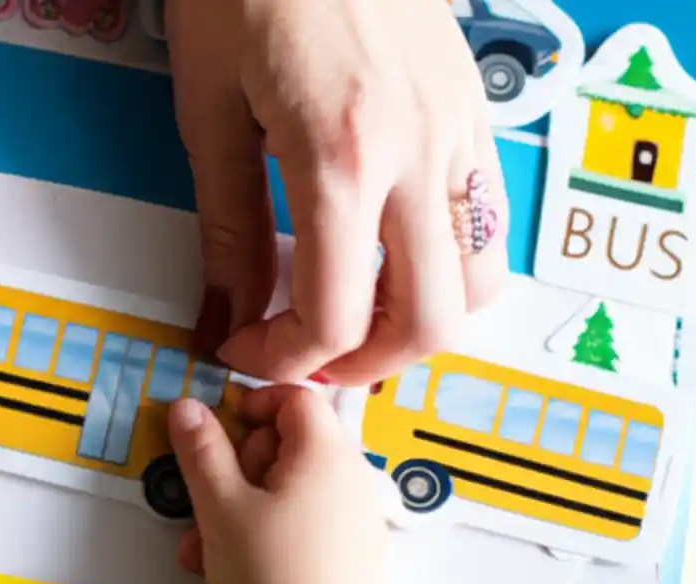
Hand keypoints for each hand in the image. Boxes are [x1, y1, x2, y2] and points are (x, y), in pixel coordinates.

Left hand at [168, 0, 508, 384]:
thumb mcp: (211, 112)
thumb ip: (229, 228)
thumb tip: (224, 314)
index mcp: (341, 157)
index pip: (335, 317)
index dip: (284, 359)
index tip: (246, 348)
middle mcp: (418, 152)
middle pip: (431, 322)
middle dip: (364, 366)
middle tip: (308, 356)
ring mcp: (459, 128)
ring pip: (478, 278)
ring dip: (418, 318)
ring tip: (356, 310)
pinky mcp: (474, 106)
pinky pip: (484, 216)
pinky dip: (445, 261)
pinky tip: (390, 248)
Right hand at [168, 388, 417, 583]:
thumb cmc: (269, 573)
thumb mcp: (220, 505)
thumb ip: (201, 450)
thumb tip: (186, 406)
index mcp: (326, 452)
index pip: (295, 398)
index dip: (253, 405)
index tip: (220, 432)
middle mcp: (352, 475)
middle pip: (291, 442)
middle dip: (240, 465)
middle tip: (210, 498)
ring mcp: (357, 515)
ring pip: (291, 488)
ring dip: (244, 504)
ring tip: (206, 543)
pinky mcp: (354, 550)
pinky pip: (307, 520)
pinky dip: (270, 529)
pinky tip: (236, 563)